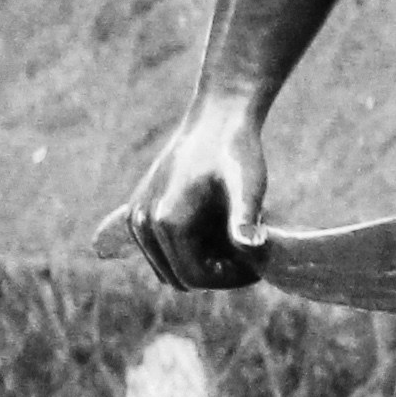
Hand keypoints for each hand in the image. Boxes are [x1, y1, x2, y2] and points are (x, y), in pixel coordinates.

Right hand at [123, 98, 268, 289]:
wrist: (218, 117)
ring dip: (201, 263)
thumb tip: (249, 247)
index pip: (195, 277)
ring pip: (169, 267)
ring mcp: (136, 218)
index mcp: (166, 222)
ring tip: (236, 242)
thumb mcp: (248, 186)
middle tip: (250, 256)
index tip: (258, 266)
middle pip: (179, 277)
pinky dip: (188, 251)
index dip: (230, 279)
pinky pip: (161, 250)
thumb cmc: (237, 150)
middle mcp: (143, 224)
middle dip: (216, 274)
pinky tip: (218, 232)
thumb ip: (244, 219)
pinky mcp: (139, 211)